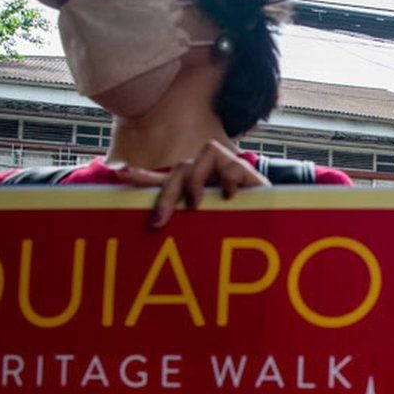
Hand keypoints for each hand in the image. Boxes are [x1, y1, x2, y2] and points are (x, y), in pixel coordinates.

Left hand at [115, 140, 266, 229]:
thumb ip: (185, 229)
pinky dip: (227, 181)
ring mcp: (223, 170)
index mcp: (192, 190)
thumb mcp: (208, 230)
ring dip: (193, 183)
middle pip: (177, 171)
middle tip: (160, 222)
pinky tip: (230, 198)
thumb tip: (154, 233)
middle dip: (165, 196)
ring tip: (197, 206)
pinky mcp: (244, 169)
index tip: (119, 175)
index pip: (163, 179)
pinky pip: (229, 165)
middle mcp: (205, 176)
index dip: (141, 177)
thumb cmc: (240, 230)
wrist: (274, 227)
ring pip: (197, 161)